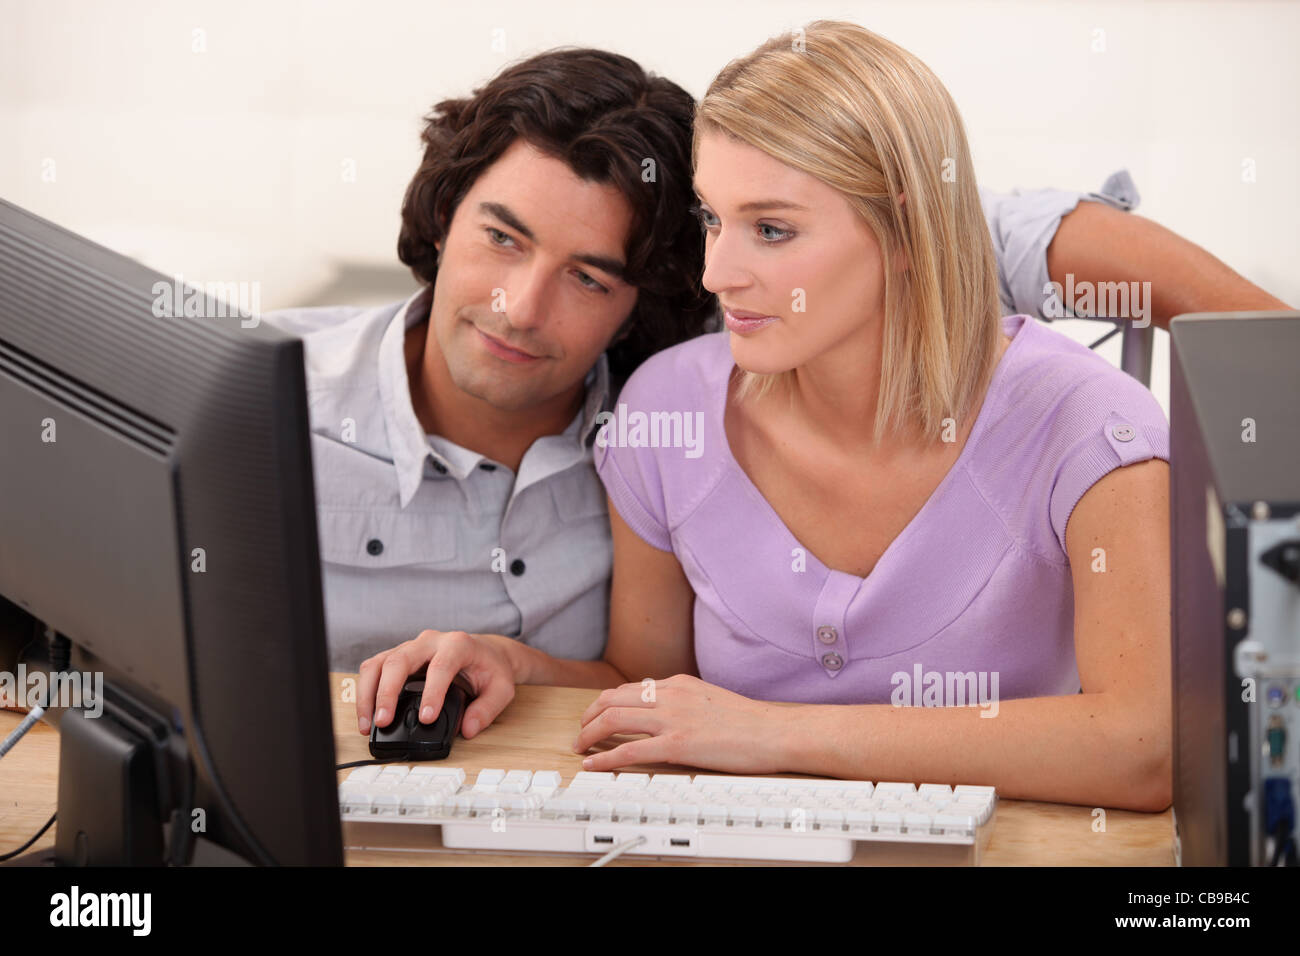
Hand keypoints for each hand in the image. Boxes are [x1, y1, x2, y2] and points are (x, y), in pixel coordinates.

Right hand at [356, 630, 521, 738]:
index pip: (441, 666)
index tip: (426, 718)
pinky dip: (367, 690)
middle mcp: (431, 641)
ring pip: (379, 662)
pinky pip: (375, 668)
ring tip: (368, 724)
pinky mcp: (398, 656)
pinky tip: (367, 713)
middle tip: (383, 721)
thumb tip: (468, 729)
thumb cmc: (491, 667)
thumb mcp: (502, 689)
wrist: (486, 651)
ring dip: (369, 693)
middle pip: (400, 660)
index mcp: (458, 645)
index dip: (432, 692)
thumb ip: (487, 709)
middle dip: (387, 692)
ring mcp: (411, 647)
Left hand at [571, 674, 785, 773]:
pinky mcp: (678, 744)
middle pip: (612, 699)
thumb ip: (684, 701)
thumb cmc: (749, 721)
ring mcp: (673, 719)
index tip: (595, 715)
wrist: (773, 732)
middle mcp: (670, 696)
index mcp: (678, 684)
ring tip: (579, 747)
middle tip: (580, 731)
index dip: (605, 703)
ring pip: (614, 719)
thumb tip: (663, 709)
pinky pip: (630, 751)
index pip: (629, 689)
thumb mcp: (709, 698)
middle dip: (589, 716)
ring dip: (589, 734)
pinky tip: (594, 765)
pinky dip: (605, 758)